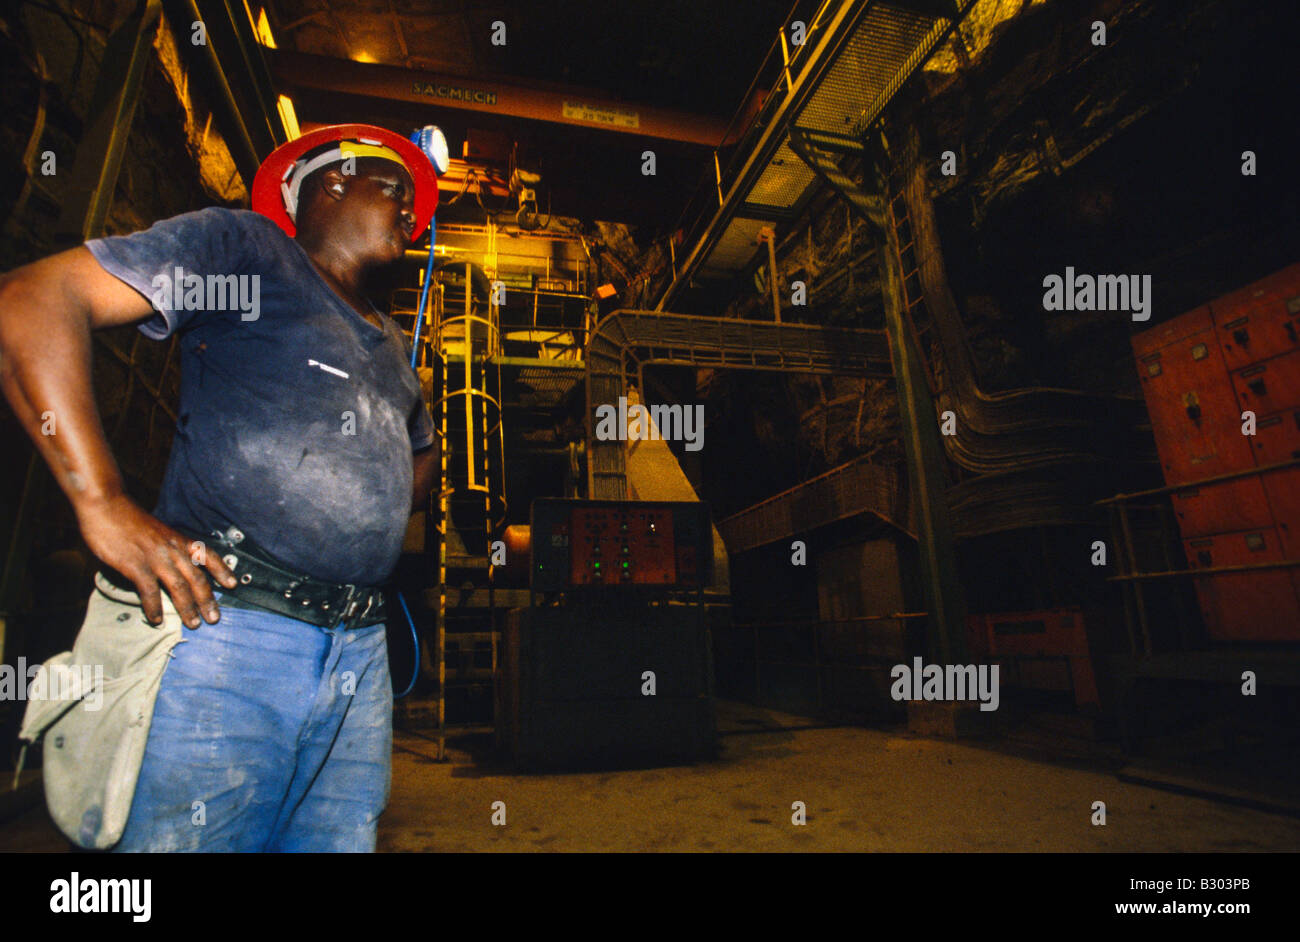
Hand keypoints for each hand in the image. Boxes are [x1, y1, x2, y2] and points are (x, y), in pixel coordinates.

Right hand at [75, 494, 237, 626]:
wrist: (106, 505)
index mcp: (178, 539)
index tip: (233, 584)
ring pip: (179, 587)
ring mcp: (155, 558)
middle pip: (197, 578)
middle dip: (207, 600)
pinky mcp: (136, 565)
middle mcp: (172, 549)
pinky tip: (157, 619)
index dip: (222, 570)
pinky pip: (150, 591)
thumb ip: (167, 547)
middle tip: (214, 618)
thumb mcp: (157, 530)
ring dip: (188, 608)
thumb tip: (172, 565)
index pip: (208, 555)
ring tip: (194, 624)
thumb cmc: (128, 519)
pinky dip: (155, 607)